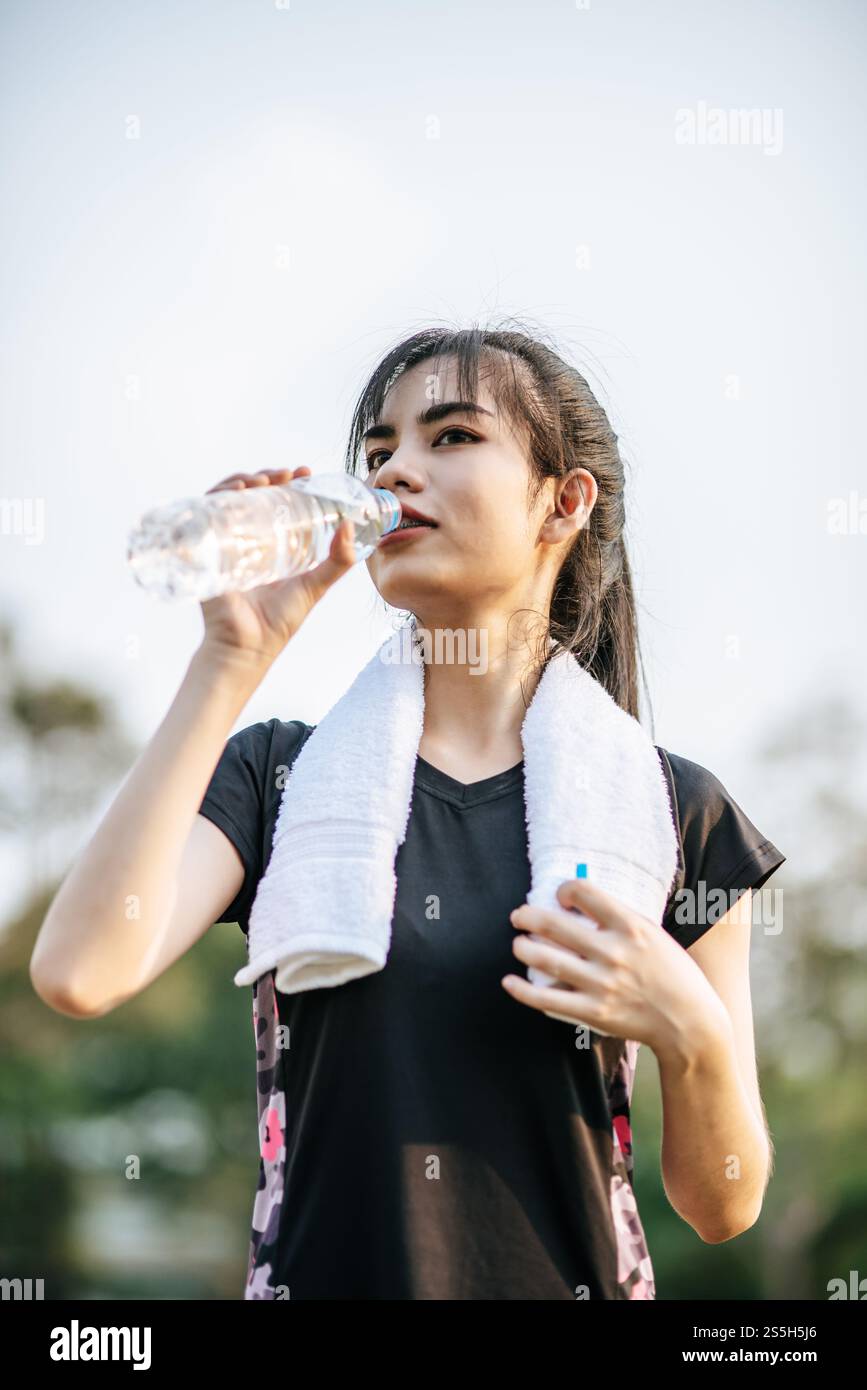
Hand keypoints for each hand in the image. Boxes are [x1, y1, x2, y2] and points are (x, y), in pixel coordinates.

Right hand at [198, 466, 357, 668]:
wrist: (248, 646)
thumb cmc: (279, 621)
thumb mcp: (315, 585)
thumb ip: (338, 561)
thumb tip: (350, 527)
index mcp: (271, 544)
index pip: (275, 502)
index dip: (287, 482)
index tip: (302, 471)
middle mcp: (246, 540)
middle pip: (250, 496)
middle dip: (265, 476)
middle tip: (284, 474)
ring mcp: (224, 543)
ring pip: (227, 500)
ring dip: (241, 481)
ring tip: (261, 480)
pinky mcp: (206, 551)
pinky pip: (204, 516)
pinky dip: (215, 498)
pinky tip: (233, 492)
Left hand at [502, 877, 728, 1053]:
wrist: (689, 1022)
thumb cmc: (672, 974)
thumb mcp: (653, 935)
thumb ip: (620, 920)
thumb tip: (581, 904)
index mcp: (631, 927)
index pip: (585, 893)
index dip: (564, 890)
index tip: (559, 897)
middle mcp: (613, 952)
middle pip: (554, 924)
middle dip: (528, 916)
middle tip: (518, 916)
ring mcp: (601, 984)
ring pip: (546, 959)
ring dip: (523, 948)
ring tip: (519, 944)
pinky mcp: (593, 1012)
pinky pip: (547, 999)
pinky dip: (522, 990)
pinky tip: (510, 981)